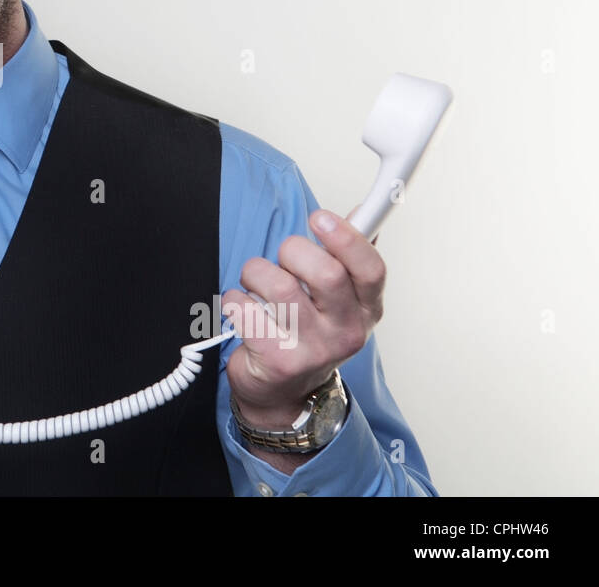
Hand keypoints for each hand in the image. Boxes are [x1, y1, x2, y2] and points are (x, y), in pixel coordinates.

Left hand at [221, 206, 383, 427]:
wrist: (282, 394)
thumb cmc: (306, 334)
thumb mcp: (337, 300)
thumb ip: (347, 256)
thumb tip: (361, 211)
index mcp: (365, 310)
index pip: (371, 269)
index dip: (346, 238)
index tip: (319, 218)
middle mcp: (346, 332)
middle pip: (325, 272)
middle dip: (292, 251)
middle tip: (281, 260)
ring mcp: (313, 350)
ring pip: (279, 287)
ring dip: (256, 273)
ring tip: (255, 285)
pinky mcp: (277, 361)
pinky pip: (245, 309)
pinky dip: (234, 300)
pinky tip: (241, 309)